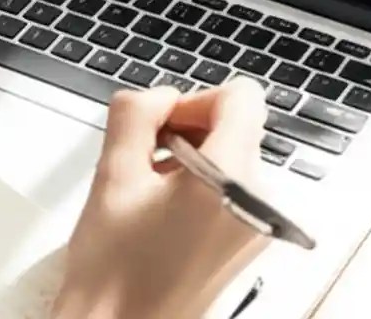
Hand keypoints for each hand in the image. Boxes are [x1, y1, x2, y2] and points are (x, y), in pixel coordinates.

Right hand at [53, 80, 269, 318]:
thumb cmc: (115, 274)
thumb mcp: (112, 174)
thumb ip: (135, 114)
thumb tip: (158, 96)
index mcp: (231, 178)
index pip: (241, 98)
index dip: (194, 99)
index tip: (162, 123)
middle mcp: (258, 200)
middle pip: (236, 127)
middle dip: (186, 131)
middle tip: (142, 160)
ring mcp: (256, 224)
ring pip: (231, 157)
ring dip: (189, 160)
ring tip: (146, 193)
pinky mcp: (247, 241)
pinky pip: (230, 189)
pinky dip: (197, 187)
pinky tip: (160, 213)